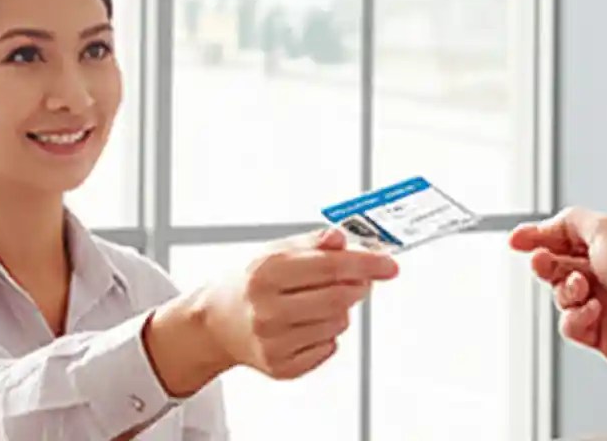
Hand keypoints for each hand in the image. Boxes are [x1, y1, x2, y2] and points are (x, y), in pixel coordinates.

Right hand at [146, 228, 397, 393]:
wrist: (215, 323)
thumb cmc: (252, 282)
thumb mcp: (276, 252)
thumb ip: (313, 243)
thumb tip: (342, 237)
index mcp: (266, 275)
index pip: (330, 267)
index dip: (367, 264)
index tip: (391, 265)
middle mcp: (267, 311)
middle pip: (339, 299)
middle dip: (359, 287)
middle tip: (360, 280)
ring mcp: (273, 344)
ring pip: (338, 324)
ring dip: (341, 310)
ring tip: (317, 302)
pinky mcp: (281, 368)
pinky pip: (329, 347)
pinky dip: (327, 334)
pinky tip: (305, 325)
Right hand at [510, 208, 606, 380]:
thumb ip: (573, 221)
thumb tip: (549, 225)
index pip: (567, 236)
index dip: (540, 236)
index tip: (516, 240)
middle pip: (559, 266)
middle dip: (546, 264)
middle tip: (541, 262)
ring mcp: (606, 305)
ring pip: (562, 296)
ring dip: (566, 291)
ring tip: (582, 290)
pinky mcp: (603, 336)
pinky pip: (571, 325)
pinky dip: (577, 318)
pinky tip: (594, 314)